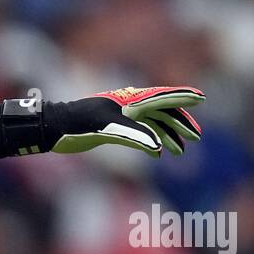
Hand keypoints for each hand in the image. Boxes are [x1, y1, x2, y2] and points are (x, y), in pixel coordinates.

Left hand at [45, 86, 204, 155]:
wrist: (53, 128)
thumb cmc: (77, 127)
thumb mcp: (106, 131)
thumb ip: (134, 137)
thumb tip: (158, 148)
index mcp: (130, 102)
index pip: (162, 98)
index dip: (182, 98)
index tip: (201, 98)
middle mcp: (128, 106)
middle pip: (162, 111)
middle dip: (180, 123)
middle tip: (196, 137)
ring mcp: (120, 116)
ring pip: (151, 123)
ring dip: (167, 136)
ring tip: (180, 152)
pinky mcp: (112, 127)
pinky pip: (139, 132)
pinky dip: (150, 142)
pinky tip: (157, 155)